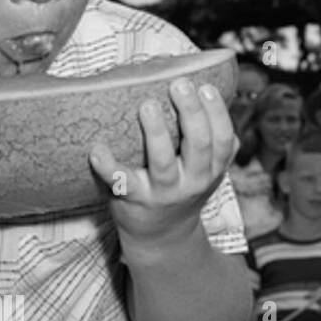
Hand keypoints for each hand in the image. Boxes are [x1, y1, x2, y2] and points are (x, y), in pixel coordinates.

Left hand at [90, 76, 236, 245]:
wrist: (162, 237)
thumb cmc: (183, 188)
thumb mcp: (206, 169)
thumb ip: (212, 140)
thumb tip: (209, 87)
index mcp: (212, 168)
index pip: (223, 138)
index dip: (217, 113)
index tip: (206, 87)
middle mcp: (192, 180)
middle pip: (198, 145)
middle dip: (191, 112)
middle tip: (179, 83)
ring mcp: (163, 191)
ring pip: (163, 161)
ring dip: (156, 133)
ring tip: (148, 105)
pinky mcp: (134, 200)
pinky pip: (121, 182)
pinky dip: (108, 166)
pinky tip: (97, 149)